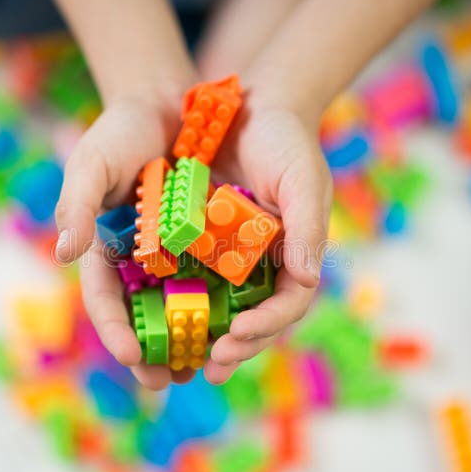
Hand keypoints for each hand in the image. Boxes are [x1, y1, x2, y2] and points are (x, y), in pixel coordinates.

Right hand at [54, 87, 200, 389]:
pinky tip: (228, 327)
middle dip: (150, 350)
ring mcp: (167, 252)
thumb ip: (76, 204)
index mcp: (101, 246)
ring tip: (198, 370)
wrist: (164, 103)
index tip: (131, 355)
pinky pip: (206, 278)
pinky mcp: (199, 241)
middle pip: (138, 314)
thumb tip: (65, 254)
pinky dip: (213, 305)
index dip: (114, 328)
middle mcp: (133, 257)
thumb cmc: (119, 131)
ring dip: (183, 340)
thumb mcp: (91, 162)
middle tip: (165, 381)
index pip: (102, 297)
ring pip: (173, 306)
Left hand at [203, 103, 332, 384]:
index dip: (267, 325)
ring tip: (186, 363)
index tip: (238, 335)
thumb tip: (308, 279)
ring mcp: (235, 256)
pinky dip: (182, 302)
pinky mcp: (203, 242)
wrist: (252, 107)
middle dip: (238, 345)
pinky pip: (193, 278)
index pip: (288, 303)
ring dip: (208, 336)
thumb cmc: (287, 142)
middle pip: (256, 316)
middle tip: (214, 364)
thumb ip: (308, 228)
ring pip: (225, 308)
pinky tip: (162, 321)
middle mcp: (266, 263)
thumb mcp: (303, 180)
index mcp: (295, 255)